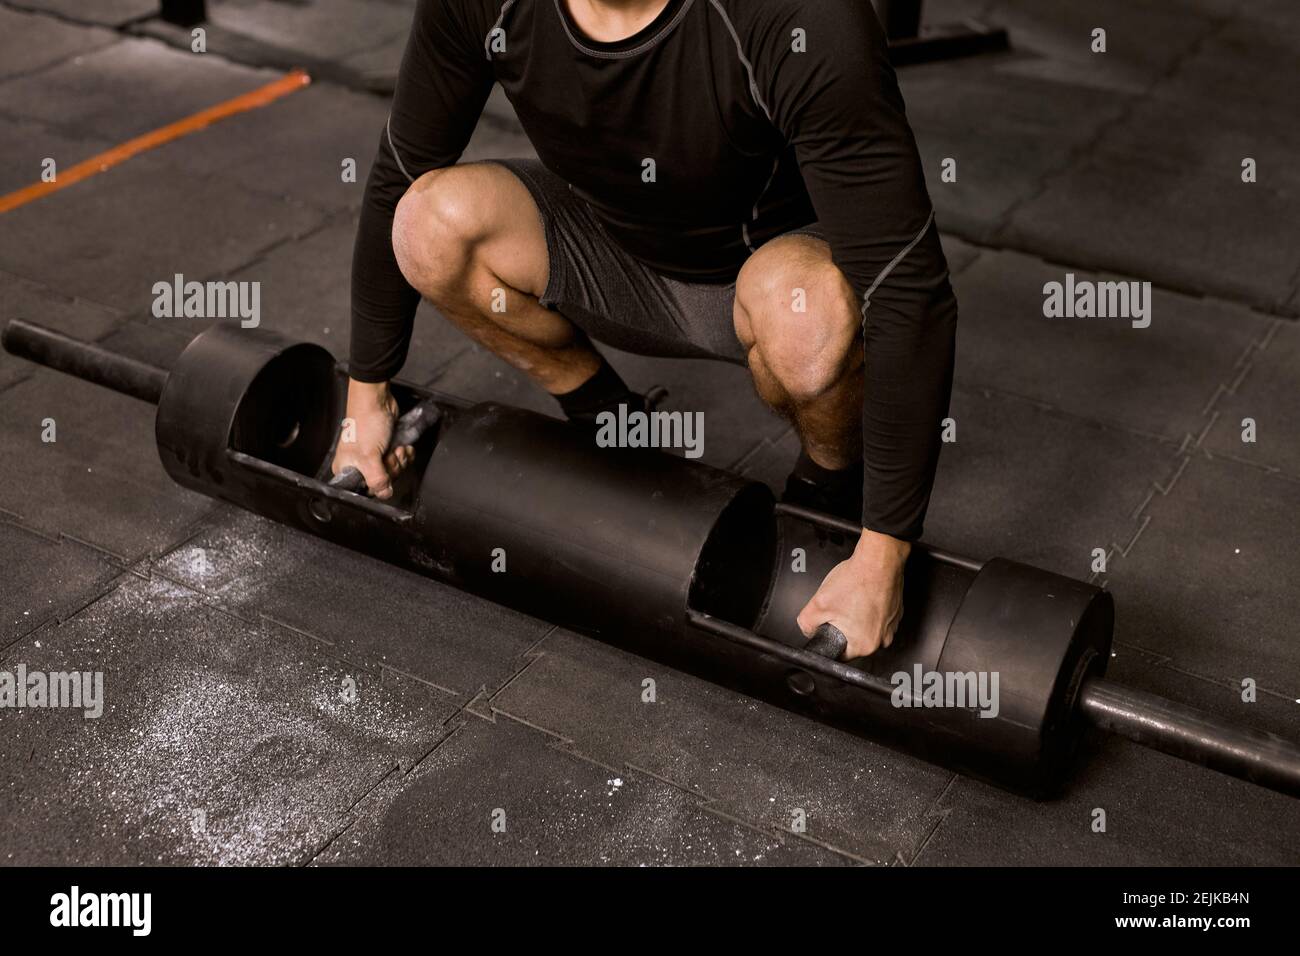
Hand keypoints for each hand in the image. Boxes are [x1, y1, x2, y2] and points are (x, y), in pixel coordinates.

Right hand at [330, 379, 413, 499]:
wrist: (378, 401)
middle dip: (392, 467)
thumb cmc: (366, 424)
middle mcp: (359, 465)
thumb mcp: (369, 457)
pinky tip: (402, 446)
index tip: (382, 472)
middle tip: (388, 455)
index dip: (378, 484)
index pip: (366, 490)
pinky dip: (405, 453)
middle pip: (383, 481)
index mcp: (347, 469)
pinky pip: (401, 460)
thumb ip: (377, 480)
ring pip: (395, 471)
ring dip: (400, 459)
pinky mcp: (387, 448)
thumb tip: (384, 494)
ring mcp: (374, 457)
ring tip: (395, 447)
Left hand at [797, 529, 909, 658]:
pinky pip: (876, 617)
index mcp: (864, 645)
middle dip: (842, 626)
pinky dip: (868, 608)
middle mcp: (882, 640)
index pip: (840, 654)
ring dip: (856, 617)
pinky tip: (862, 595)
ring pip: (865, 628)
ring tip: (852, 599)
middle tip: (838, 608)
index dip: (829, 639)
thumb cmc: (857, 580)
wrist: (879, 559)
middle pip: (853, 641)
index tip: (827, 627)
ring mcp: (892, 626)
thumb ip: (806, 623)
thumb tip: (808, 630)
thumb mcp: (819, 604)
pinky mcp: (895, 613)